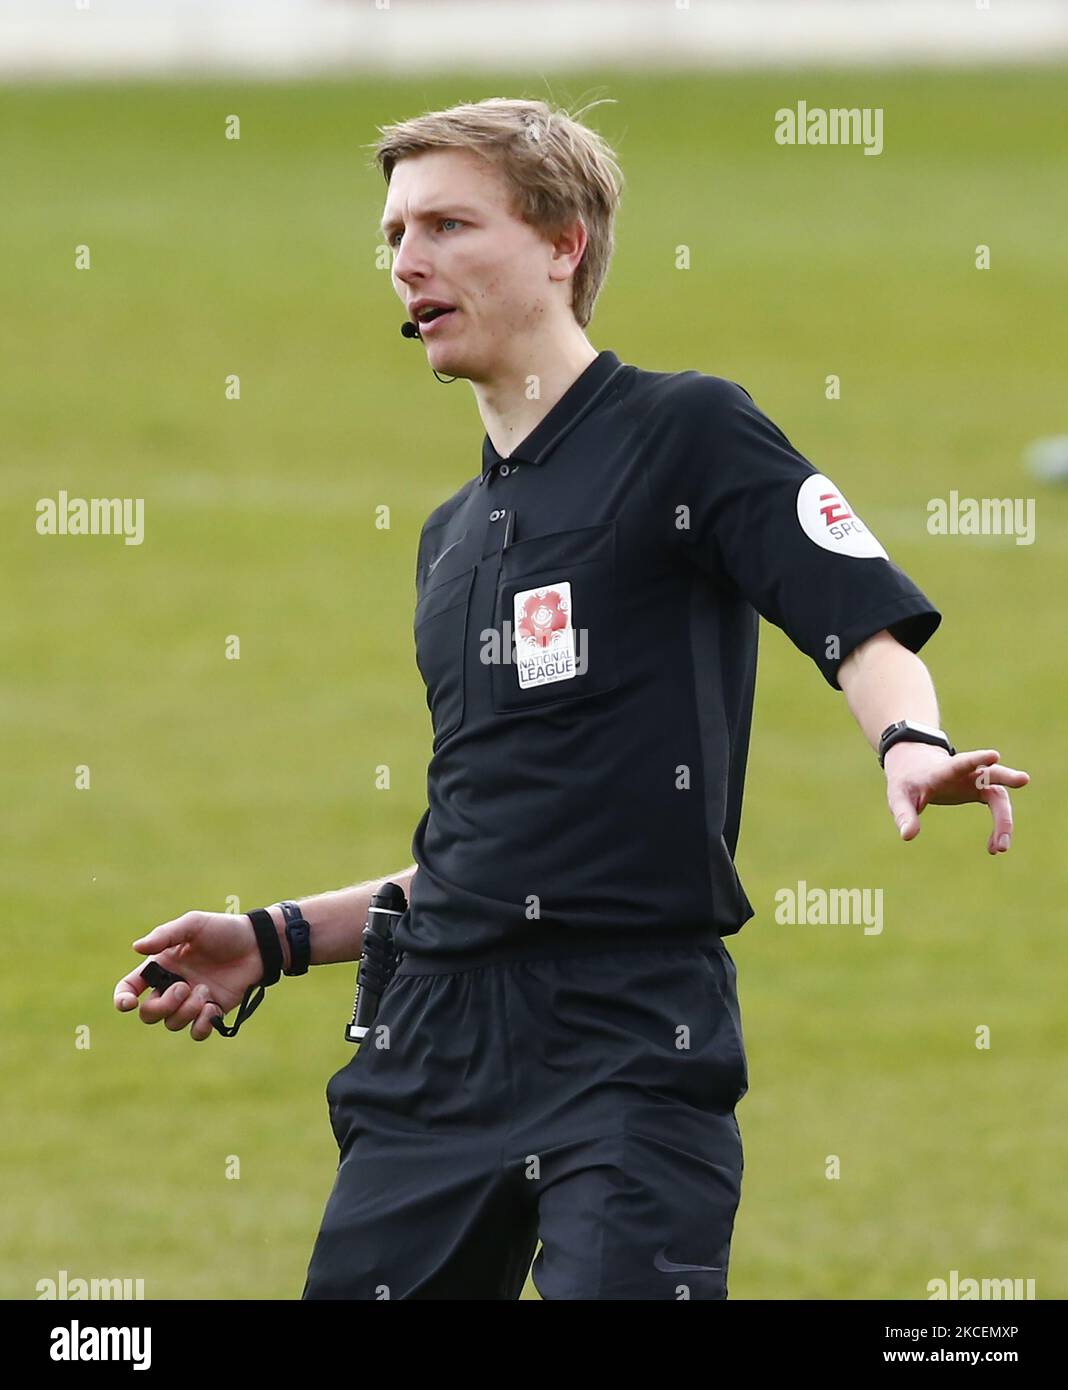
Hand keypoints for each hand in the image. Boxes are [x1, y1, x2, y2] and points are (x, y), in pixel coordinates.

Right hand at [113, 911, 264, 1041]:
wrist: (258, 944)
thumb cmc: (224, 930)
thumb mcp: (194, 924)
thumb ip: (165, 935)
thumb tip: (136, 948)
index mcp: (162, 965)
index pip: (130, 988)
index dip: (123, 999)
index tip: (129, 1003)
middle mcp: (173, 985)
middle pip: (149, 1013)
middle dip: (162, 1006)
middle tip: (184, 987)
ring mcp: (192, 1001)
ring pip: (172, 1023)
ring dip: (186, 1011)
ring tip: (205, 991)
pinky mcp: (212, 1011)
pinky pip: (196, 1033)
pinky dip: (201, 1025)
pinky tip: (213, 1006)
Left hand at [884, 745, 1029, 853]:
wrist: (916, 769)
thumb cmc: (907, 783)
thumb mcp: (899, 797)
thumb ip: (904, 814)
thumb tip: (908, 836)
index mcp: (943, 770)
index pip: (960, 763)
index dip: (976, 759)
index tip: (994, 755)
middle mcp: (965, 773)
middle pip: (990, 772)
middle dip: (1006, 776)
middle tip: (1023, 779)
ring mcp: (976, 780)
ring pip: (999, 794)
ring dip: (1004, 820)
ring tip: (999, 848)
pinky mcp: (981, 790)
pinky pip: (998, 807)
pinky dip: (999, 826)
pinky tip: (994, 848)